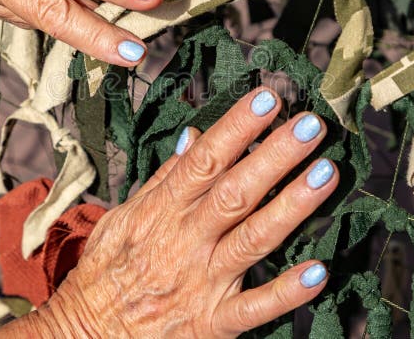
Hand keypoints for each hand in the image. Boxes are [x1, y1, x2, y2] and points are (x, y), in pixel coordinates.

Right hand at [38, 87, 338, 336]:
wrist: (87, 335)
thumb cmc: (108, 271)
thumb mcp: (124, 216)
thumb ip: (164, 178)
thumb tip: (195, 136)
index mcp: (163, 210)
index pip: (205, 161)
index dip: (237, 128)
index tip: (267, 99)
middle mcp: (186, 241)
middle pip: (235, 192)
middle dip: (274, 156)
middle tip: (310, 125)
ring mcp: (202, 282)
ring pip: (252, 239)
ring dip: (292, 206)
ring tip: (326, 173)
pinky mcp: (213, 323)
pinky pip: (254, 308)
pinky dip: (286, 292)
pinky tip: (318, 271)